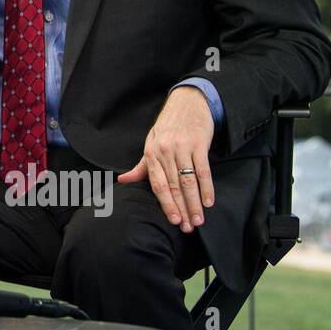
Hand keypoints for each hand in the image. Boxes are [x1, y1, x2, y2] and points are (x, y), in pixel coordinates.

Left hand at [117, 86, 215, 232]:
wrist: (187, 102)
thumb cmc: (168, 126)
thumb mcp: (151, 143)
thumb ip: (141, 166)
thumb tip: (122, 181)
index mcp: (151, 153)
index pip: (158, 185)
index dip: (166, 204)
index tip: (173, 221)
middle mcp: (165, 151)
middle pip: (173, 186)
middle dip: (181, 209)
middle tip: (188, 227)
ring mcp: (182, 147)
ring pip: (188, 181)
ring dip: (195, 203)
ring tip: (199, 220)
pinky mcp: (199, 144)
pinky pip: (203, 170)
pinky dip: (207, 187)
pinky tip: (209, 201)